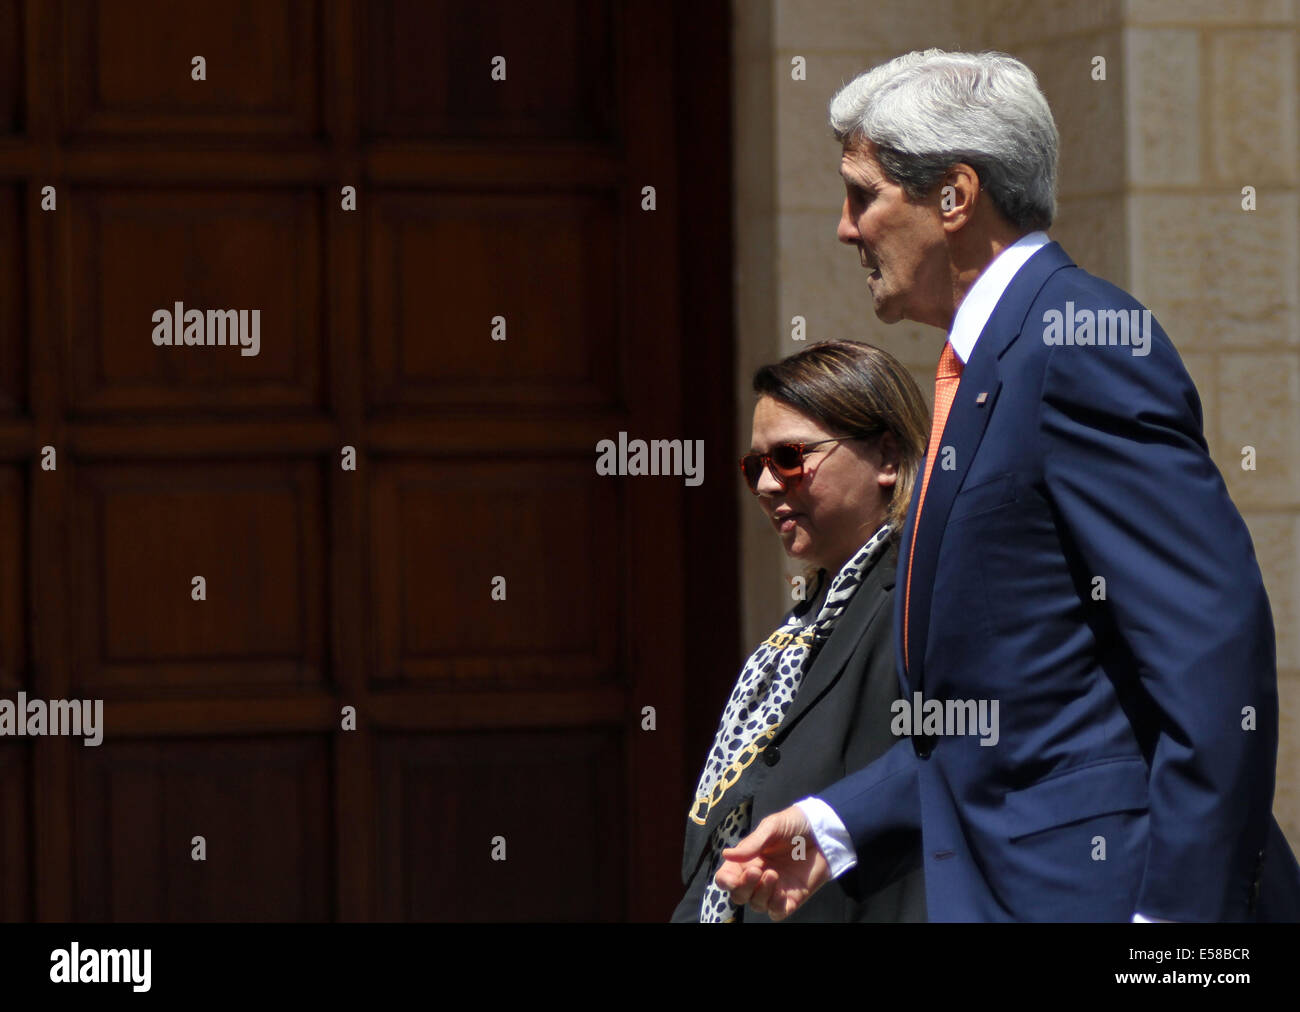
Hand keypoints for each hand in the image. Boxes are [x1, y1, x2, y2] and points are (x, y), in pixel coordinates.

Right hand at [714, 805, 830, 920]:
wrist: (823, 830)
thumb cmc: (795, 824)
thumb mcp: (772, 827)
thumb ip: (752, 843)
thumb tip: (726, 855)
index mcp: (748, 860)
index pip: (727, 878)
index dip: (725, 881)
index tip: (731, 878)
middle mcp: (758, 877)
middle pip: (739, 895)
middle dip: (743, 888)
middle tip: (756, 872)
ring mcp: (775, 889)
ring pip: (757, 905)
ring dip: (761, 894)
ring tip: (773, 874)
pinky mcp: (792, 898)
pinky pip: (777, 912)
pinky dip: (775, 907)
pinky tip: (781, 893)